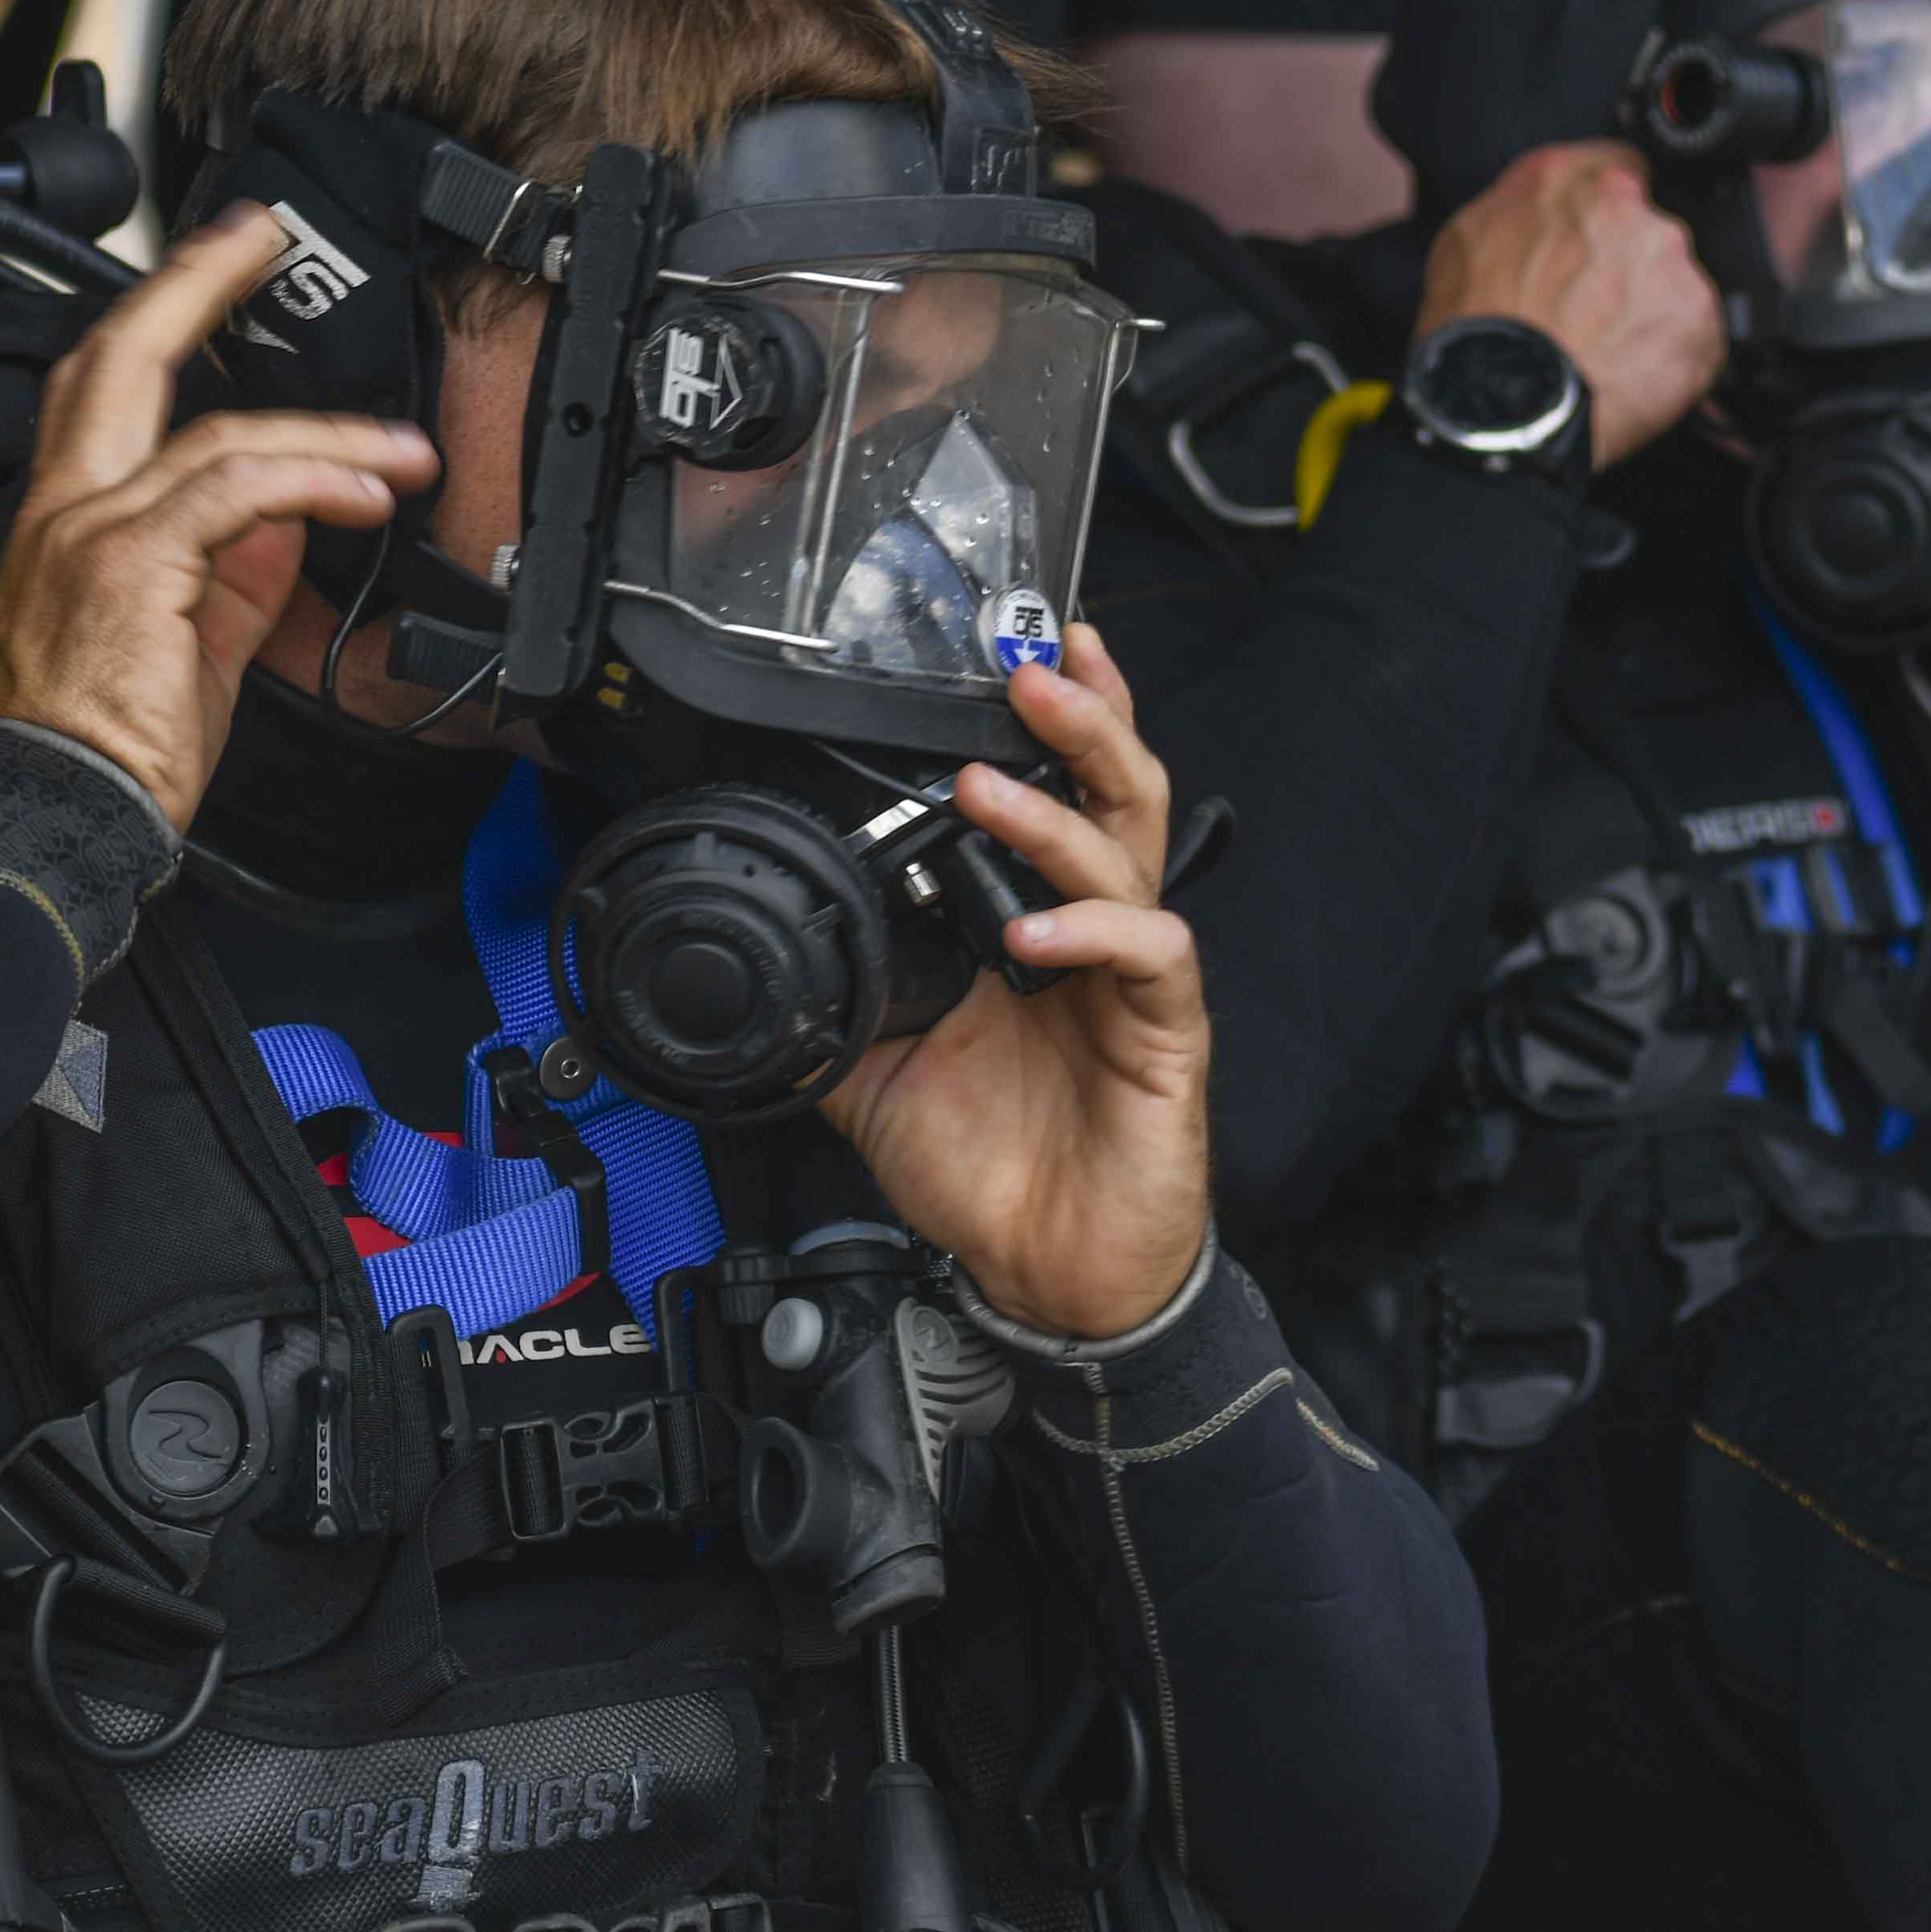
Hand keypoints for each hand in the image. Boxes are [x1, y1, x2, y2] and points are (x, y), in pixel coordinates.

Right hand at [0, 206, 444, 827]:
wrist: (63, 814)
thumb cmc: (113, 748)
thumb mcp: (194, 642)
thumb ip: (238, 569)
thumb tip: (292, 514)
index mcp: (69, 519)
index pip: (105, 386)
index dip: (160, 315)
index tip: (220, 265)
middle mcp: (67, 508)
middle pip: (122, 356)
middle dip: (196, 285)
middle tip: (260, 240)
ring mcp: (91, 529)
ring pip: (220, 434)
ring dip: (327, 435)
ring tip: (401, 454)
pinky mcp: (132, 561)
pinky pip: (235, 491)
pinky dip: (311, 480)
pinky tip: (364, 494)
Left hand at [823, 630, 1209, 1341]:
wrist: (1048, 1277)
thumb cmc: (990, 1173)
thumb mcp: (875, 1075)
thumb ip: (839, 1001)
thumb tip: (763, 956)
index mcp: (1038, 928)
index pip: (1056, 796)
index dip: (1050, 723)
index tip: (1011, 655)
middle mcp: (1094, 935)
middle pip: (1115, 790)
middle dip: (1080, 717)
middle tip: (1029, 666)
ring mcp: (1133, 980)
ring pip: (1128, 853)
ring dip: (1061, 807)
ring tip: (990, 782)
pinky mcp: (1167, 1033)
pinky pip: (1148, 953)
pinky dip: (1092, 928)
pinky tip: (1032, 934)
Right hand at [1413, 139, 1723, 466]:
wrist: (1503, 408)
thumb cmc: (1475, 334)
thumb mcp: (1465, 240)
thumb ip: (1522, 208)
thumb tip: (1539, 216)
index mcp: (1569, 178)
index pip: (1618, 167)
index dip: (1605, 212)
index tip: (1597, 241)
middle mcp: (1628, 207)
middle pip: (1648, 225)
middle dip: (1628, 262)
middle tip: (1590, 308)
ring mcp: (1671, 261)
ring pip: (1673, 278)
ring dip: (1650, 307)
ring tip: (1606, 348)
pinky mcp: (1701, 318)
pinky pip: (1695, 332)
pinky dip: (1670, 352)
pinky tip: (1629, 372)